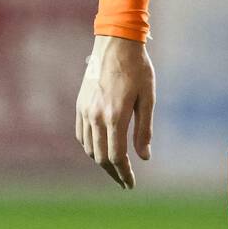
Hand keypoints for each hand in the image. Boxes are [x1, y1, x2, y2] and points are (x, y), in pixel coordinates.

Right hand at [76, 34, 155, 188]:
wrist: (115, 43)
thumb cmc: (137, 68)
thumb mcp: (147, 97)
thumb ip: (144, 129)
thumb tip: (144, 157)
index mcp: (115, 116)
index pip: (117, 156)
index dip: (124, 174)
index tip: (130, 184)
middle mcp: (96, 116)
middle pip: (101, 157)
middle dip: (113, 173)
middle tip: (125, 181)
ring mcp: (85, 110)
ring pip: (89, 148)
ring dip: (101, 162)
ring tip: (115, 168)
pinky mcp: (80, 105)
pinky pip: (81, 135)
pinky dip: (90, 147)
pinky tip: (100, 149)